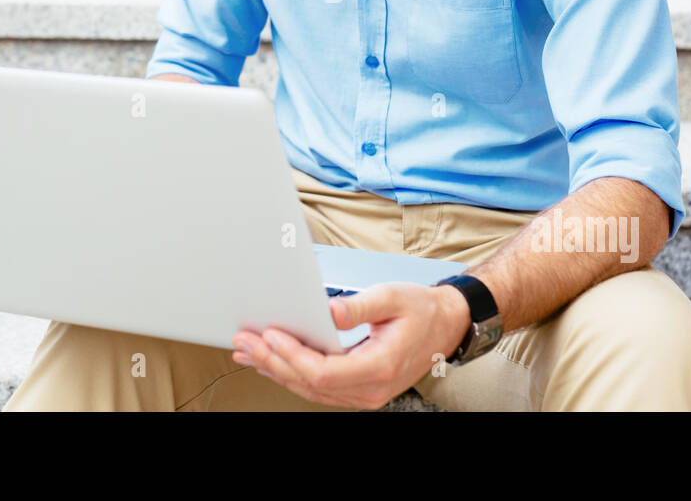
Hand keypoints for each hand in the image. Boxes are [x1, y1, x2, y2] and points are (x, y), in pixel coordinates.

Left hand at [230, 282, 470, 408]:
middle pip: (310, 384)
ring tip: (248, 351)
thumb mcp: (393, 297)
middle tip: (244, 342)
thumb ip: (359, 306)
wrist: (445, 326)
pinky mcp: (359, 389)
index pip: (323, 371)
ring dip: (276, 369)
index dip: (292, 355)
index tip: (270, 334)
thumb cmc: (422, 310)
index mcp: (379, 366)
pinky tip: (272, 362)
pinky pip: (319, 388)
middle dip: (272, 361)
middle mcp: (371, 389)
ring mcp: (365, 394)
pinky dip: (292, 374)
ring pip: (310, 389)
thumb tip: (328, 312)